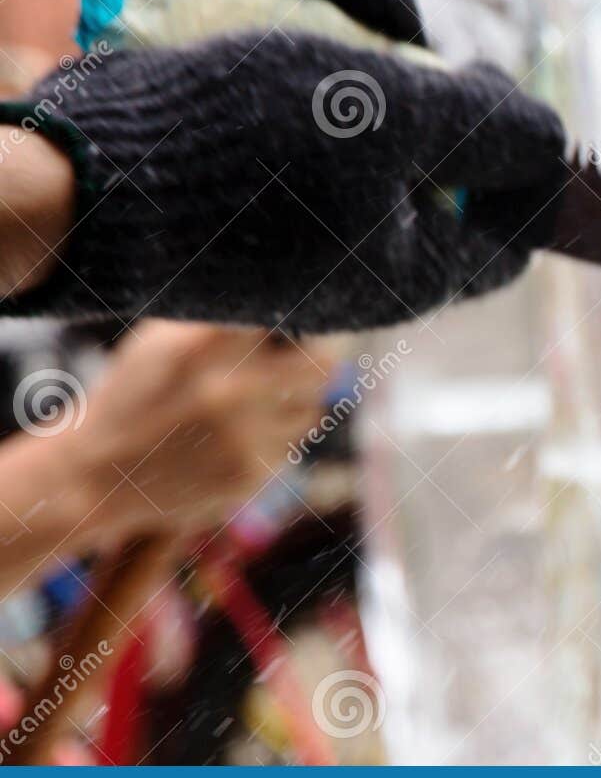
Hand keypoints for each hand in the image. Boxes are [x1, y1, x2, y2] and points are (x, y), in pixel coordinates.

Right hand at [0, 0, 566, 331]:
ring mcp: (275, 188)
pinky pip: (242, 63)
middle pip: (414, 128)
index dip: (519, 159)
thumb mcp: (401, 125)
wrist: (79, 176)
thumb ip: (489, 128)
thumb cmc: (254, 152)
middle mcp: (346, 230)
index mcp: (404, 260)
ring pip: (324, 73)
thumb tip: (552, 143)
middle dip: (401, 31)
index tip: (496, 86)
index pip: (500, 234)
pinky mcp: (209, 143)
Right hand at [55, 323, 334, 542]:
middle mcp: (234, 388)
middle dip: (318, 359)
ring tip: (257, 402)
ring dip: (295, 402)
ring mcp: (247, 436)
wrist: (98, 475)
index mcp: (207, 342)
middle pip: (325, 366)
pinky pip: (291, 447)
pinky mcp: (253, 474)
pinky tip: (236, 438)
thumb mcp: (163, 340)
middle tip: (304, 358)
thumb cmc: (135, 395)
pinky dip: (273, 439)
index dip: (306, 319)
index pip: (294, 316)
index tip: (304, 323)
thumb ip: (225, 318)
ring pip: (312, 409)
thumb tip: (288, 301)